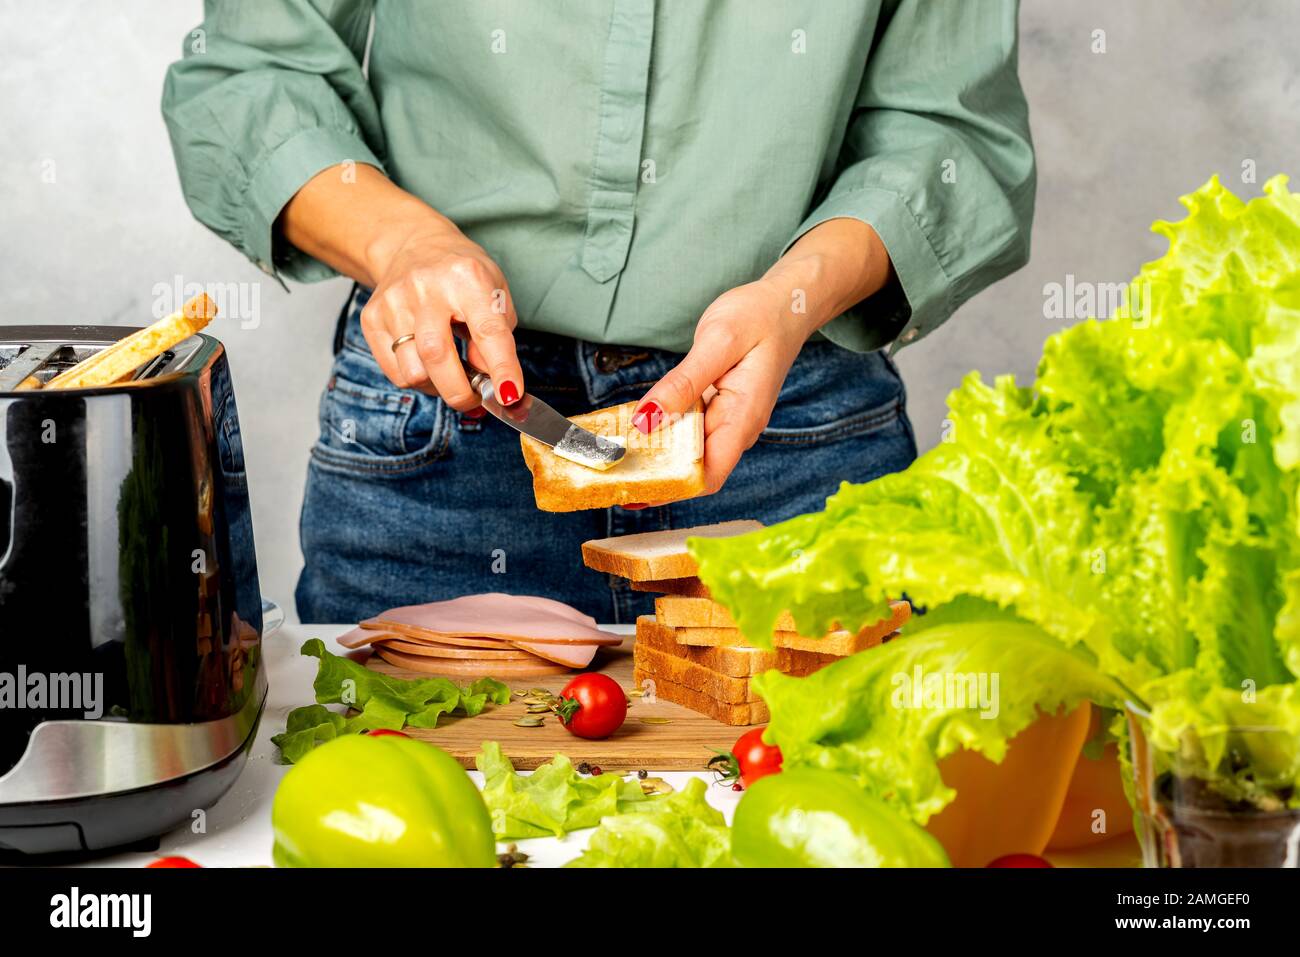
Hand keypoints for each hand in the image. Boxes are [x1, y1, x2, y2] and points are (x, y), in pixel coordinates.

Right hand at [279, 163, 522, 409]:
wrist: (414, 246)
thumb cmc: (462, 275)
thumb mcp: (494, 294)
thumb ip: (498, 339)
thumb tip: (493, 383)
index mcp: (467, 277)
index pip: (488, 331)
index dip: (502, 369)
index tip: (510, 396)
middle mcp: (427, 287)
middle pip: (438, 355)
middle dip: (461, 392)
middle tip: (475, 400)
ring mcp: (394, 302)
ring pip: (414, 372)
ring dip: (437, 387)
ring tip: (450, 374)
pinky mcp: (372, 318)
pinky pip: (395, 372)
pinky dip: (417, 380)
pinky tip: (428, 365)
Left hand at [630, 278, 810, 496]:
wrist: (785, 303)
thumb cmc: (759, 317)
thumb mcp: (717, 342)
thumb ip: (682, 383)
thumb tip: (645, 420)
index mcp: (742, 420)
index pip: (708, 476)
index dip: (671, 489)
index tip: (633, 492)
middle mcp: (735, 428)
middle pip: (691, 468)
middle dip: (652, 474)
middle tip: (607, 471)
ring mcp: (725, 419)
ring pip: (685, 449)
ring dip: (652, 453)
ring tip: (610, 454)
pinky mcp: (715, 407)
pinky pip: (685, 427)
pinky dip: (660, 430)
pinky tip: (633, 427)